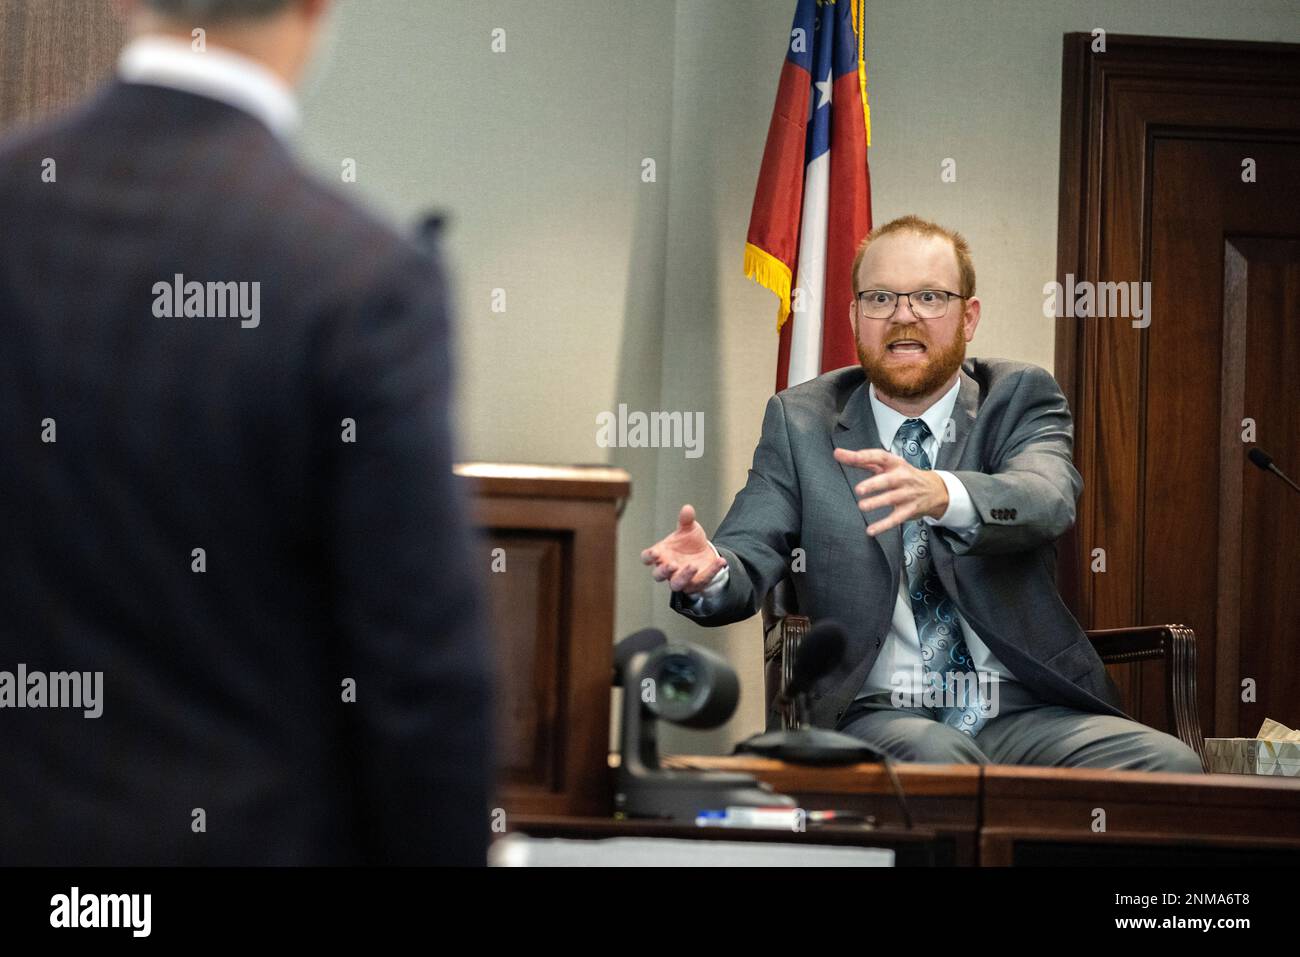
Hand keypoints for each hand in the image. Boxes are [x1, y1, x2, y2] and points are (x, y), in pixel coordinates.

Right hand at [640, 504, 727, 592]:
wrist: (704, 553)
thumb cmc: (689, 542)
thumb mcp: (689, 529)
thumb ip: (686, 520)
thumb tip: (687, 508)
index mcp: (661, 554)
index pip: (647, 558)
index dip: (648, 557)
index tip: (654, 553)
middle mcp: (668, 569)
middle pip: (658, 575)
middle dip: (664, 571)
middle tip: (672, 564)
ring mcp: (680, 578)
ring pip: (676, 584)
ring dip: (683, 577)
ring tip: (693, 566)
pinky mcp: (695, 584)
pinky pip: (702, 581)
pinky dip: (712, 571)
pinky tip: (720, 561)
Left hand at [832, 447, 948, 536]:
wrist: (934, 489)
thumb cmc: (903, 475)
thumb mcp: (886, 465)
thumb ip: (862, 460)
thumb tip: (837, 453)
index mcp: (895, 463)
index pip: (879, 457)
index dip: (864, 456)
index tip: (848, 457)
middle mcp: (902, 477)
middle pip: (888, 480)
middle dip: (874, 484)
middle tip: (859, 489)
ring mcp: (906, 494)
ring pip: (891, 499)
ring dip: (877, 503)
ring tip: (862, 506)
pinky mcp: (909, 510)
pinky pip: (895, 518)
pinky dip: (883, 525)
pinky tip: (871, 530)